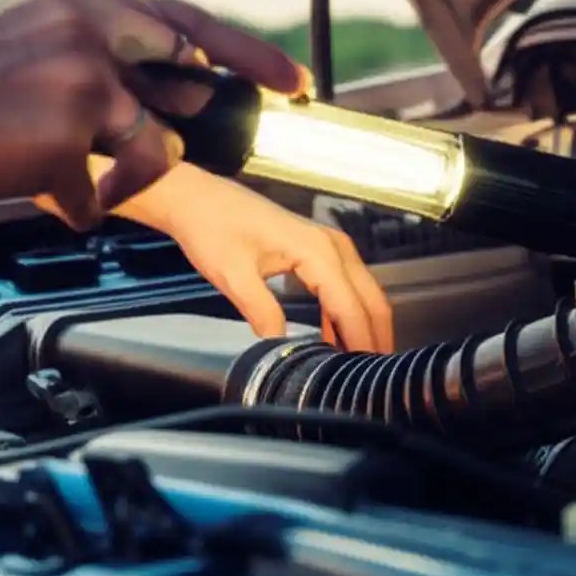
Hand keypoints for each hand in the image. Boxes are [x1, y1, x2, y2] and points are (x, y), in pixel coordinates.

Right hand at [0, 0, 299, 228]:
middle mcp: (94, 33)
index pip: (193, 26)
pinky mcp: (66, 137)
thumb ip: (102, 49)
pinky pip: (98, 193)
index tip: (295, 82)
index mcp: (87, 3)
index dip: (253, 57)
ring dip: (120, 173)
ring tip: (75, 169)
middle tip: (141, 136)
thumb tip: (173, 84)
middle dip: (176, 120)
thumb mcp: (34, 30)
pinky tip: (31, 181)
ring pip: (156, 148)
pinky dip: (72, 200)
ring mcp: (83, 83)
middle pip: (188, 89)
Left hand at [35, 163, 393, 352]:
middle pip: (371, 300)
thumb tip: (279, 345)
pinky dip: (348, 314)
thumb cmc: (213, 228)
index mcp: (318, 253)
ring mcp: (330, 246)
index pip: (351, 307)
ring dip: (364, 327)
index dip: (361, 343)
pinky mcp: (321, 250)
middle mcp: (334, 247)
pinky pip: (347, 287)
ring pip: (364, 294)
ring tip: (360, 364)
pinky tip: (336, 339)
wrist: (199, 198)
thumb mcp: (232, 275)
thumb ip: (261, 312)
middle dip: (377, 338)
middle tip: (375, 377)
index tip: (366, 375)